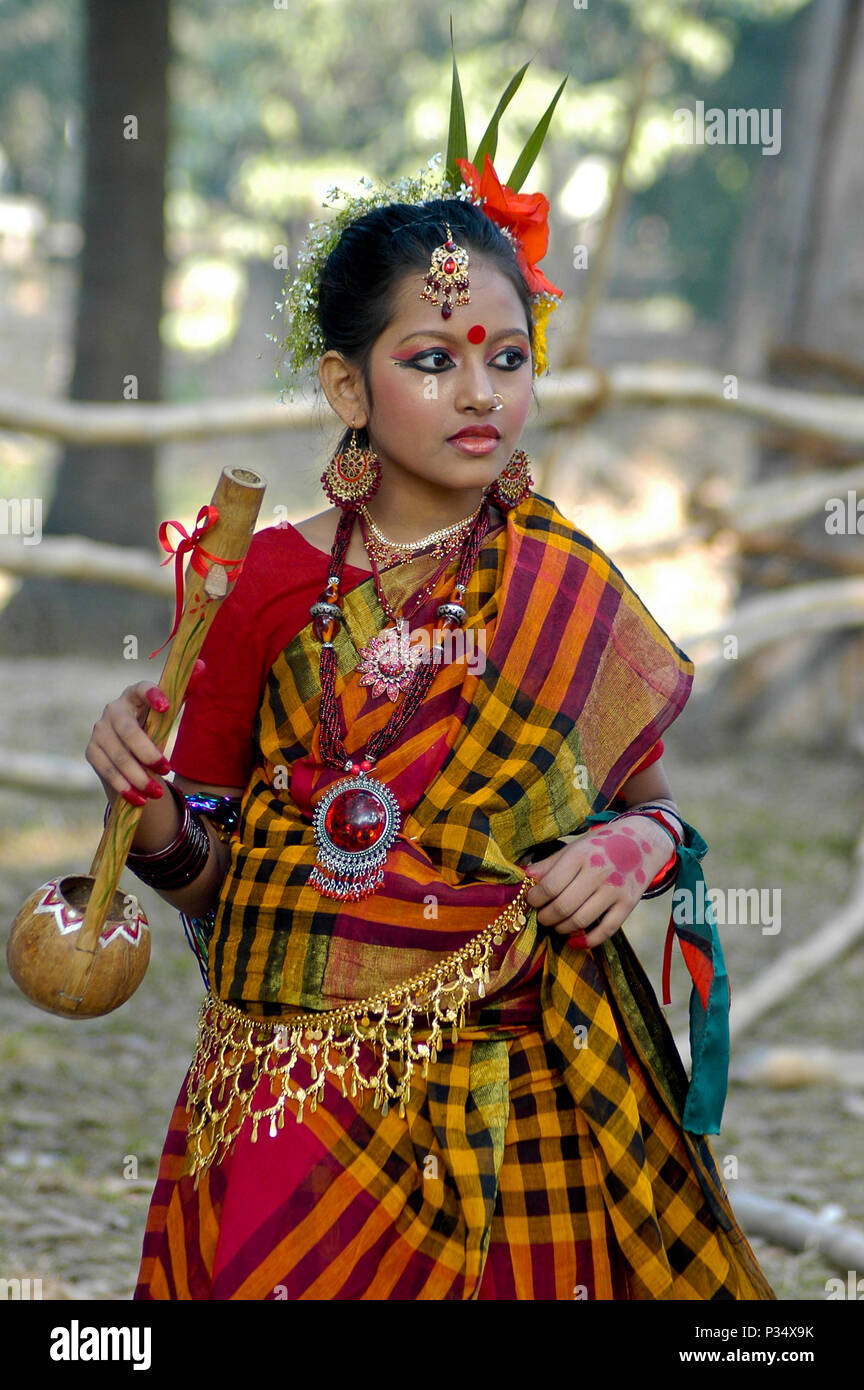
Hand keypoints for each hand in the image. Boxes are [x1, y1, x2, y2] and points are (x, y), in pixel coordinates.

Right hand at [85, 660, 205, 806]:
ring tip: (156, 792)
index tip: (167, 707)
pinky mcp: (92, 752)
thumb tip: (202, 665)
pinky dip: (123, 787)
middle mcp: (113, 710)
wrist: (129, 745)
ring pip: (116, 755)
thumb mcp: (170, 709)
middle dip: (146, 751)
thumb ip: (185, 689)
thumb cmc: (154, 721)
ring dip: (136, 776)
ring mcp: (99, 731)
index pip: (141, 688)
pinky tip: (139, 800)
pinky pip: (106, 770)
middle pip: (127, 730)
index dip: (152, 694)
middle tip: (167, 768)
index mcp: (134, 694)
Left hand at [521, 816, 675, 948]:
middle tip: (542, 916)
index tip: (531, 901)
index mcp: (580, 855)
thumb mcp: (574, 847)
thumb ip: (549, 864)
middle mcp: (598, 872)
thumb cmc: (601, 845)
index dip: (535, 898)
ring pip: (581, 920)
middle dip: (546, 917)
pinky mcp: (629, 904)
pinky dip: (587, 941)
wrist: (643, 840)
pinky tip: (574, 941)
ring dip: (562, 928)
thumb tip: (524, 876)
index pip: (550, 885)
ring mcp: (615, 890)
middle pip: (563, 906)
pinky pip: (605, 931)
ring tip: (556, 924)